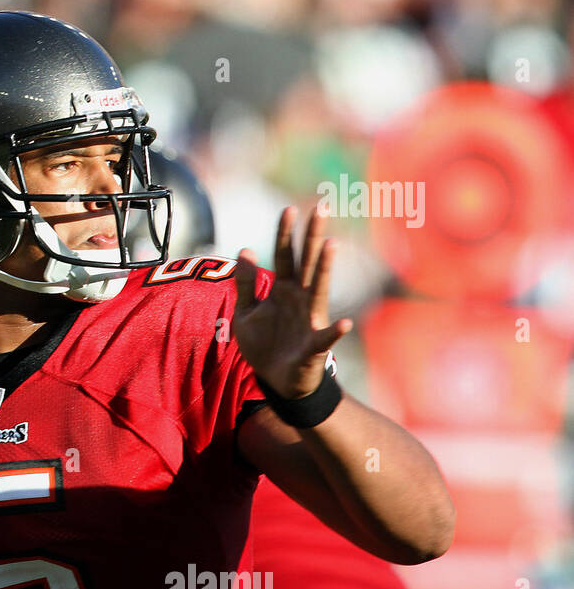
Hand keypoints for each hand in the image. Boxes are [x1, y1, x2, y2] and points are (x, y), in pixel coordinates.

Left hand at [232, 202, 351, 398]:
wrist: (275, 380)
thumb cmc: (265, 343)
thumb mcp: (247, 311)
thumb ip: (246, 283)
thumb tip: (245, 249)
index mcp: (282, 290)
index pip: (284, 255)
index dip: (285, 234)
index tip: (288, 209)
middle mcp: (299, 299)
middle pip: (306, 262)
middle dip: (312, 236)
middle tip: (320, 208)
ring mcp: (309, 320)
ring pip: (318, 289)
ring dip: (323, 268)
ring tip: (331, 246)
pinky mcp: (314, 346)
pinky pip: (326, 338)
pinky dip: (335, 332)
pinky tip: (344, 323)